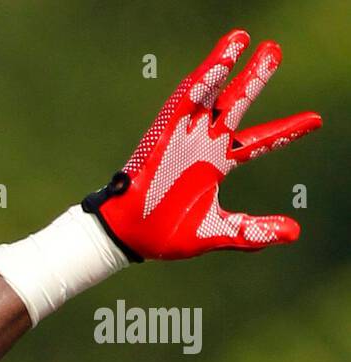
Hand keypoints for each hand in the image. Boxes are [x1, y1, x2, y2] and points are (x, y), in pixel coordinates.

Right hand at [82, 28, 320, 258]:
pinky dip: (201, 82)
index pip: (258, 143)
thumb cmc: (164, 235)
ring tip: (241, 39)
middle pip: (236, 104)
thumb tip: (293, 233)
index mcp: (216, 165)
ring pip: (210, 94)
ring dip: (225, 65)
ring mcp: (185, 137)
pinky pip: (184, 103)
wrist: (130, 239)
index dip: (286, 131)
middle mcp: (204, 145)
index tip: (315, 120)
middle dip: (255, 77)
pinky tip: (219, 63)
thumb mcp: (216, 231)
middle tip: (274, 50)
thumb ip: (251, 231)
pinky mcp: (165, 135)